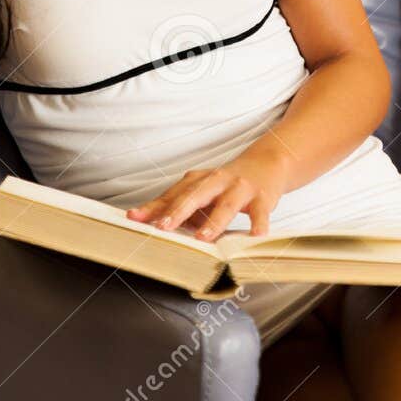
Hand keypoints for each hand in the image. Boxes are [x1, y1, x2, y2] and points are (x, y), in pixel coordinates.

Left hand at [126, 150, 290, 239]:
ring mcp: (239, 188)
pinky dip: (258, 224)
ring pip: (225, 206)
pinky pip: (259, 213)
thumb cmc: (227, 182)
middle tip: (163, 227)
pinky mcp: (262, 197)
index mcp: (197, 181)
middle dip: (178, 211)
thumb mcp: (201, 190)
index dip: (153, 207)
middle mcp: (216, 181)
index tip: (134, 218)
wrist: (267, 162)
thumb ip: (176, 205)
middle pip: (195, 195)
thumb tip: (143, 221)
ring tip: (202, 238)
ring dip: (213, 222)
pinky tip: (256, 236)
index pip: (172, 195)